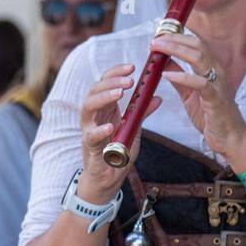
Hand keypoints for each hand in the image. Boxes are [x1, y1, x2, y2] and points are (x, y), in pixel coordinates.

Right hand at [78, 63, 160, 201]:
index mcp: (104, 109)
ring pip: (88, 108)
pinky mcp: (90, 149)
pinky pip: (91, 137)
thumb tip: (158, 97)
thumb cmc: (118, 151)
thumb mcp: (134, 128)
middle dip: (111, 82)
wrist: (108, 178)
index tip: (132, 67)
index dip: (116, 73)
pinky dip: (99, 130)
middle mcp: (94, 116)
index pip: (105, 83)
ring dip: (104, 98)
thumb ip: (142, 112)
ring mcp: (89, 131)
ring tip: (120, 94)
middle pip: (95, 90)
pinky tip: (110, 126)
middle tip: (130, 80)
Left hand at [154, 32, 245, 168]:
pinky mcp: (215, 99)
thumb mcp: (191, 94)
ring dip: (176, 50)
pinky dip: (183, 77)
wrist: (230, 138)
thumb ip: (180, 78)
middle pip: (197, 45)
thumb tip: (164, 64)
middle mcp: (217, 72)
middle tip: (155, 38)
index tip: (158, 34)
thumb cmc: (212, 116)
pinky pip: (200, 84)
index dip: (177, 35)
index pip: (196, 43)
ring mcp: (217, 84)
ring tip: (157, 48)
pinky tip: (167, 75)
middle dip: (174, 38)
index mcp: (212, 68)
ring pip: (199, 58)